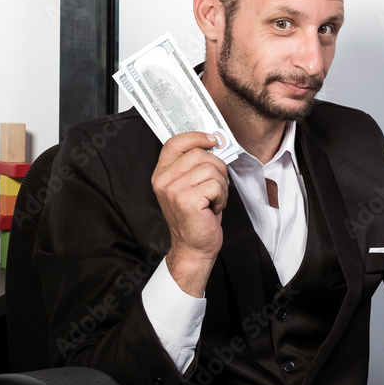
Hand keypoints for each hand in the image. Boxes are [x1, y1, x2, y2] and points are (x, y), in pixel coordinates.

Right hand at [151, 131, 228, 296]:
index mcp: (161, 174)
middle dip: (217, 169)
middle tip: (215, 187)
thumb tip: (212, 142)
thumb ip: (193, 164)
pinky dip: (222, 197)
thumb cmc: (195, 217)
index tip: (212, 140)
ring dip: (220, 186)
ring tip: (213, 200)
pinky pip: (216, 185)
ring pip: (211, 169)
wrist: (193, 247)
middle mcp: (164, 180)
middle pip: (200, 154)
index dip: (196, 137)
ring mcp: (174, 190)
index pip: (175, 142)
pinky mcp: (187, 200)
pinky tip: (213, 208)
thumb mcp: (188, 186)